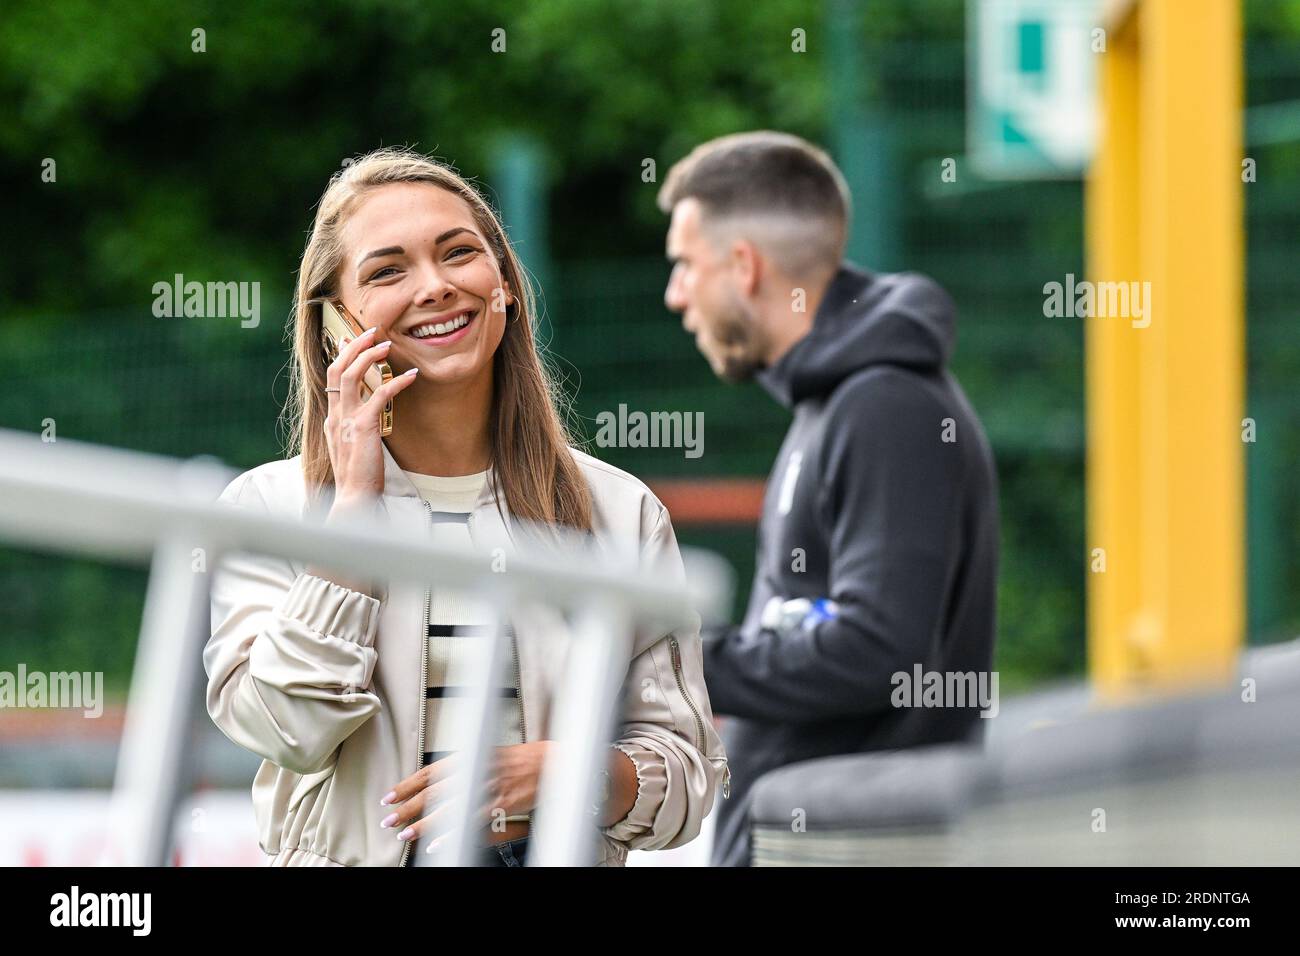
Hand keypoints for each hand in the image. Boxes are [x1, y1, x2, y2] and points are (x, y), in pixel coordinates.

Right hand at [322, 324, 418, 506]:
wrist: (353, 498)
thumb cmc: (358, 477)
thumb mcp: (352, 447)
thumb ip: (353, 428)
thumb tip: (364, 416)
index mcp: (332, 419)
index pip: (331, 378)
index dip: (342, 356)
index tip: (351, 339)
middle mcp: (335, 416)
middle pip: (337, 369)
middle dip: (354, 347)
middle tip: (373, 332)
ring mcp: (347, 420)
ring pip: (351, 376)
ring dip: (369, 357)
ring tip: (388, 345)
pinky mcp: (363, 428)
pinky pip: (378, 396)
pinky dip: (395, 383)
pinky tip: (411, 377)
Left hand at [378, 742, 550, 843]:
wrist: (552, 762)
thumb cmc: (522, 760)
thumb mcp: (489, 754)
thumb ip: (465, 766)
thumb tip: (438, 780)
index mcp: (470, 755)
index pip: (430, 771)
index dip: (407, 784)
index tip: (389, 796)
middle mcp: (475, 768)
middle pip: (433, 791)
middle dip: (407, 806)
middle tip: (389, 820)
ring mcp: (487, 786)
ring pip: (447, 808)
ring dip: (423, 823)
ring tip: (405, 835)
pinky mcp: (500, 803)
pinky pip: (469, 821)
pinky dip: (451, 833)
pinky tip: (436, 843)